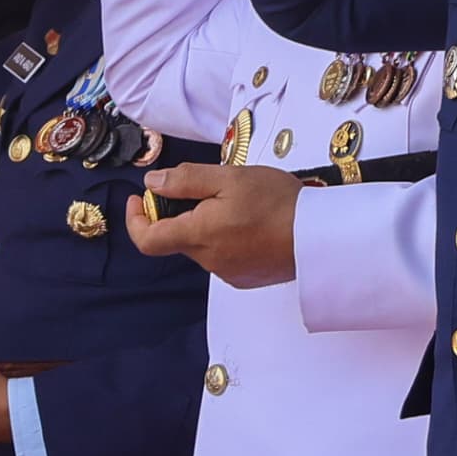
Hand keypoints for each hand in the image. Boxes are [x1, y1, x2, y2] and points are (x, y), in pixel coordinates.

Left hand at [128, 165, 300, 287]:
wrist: (322, 236)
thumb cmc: (278, 202)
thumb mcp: (231, 177)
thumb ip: (187, 179)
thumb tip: (152, 183)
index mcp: (198, 235)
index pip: (146, 239)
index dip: (135, 219)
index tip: (140, 199)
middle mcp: (207, 259)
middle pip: (178, 237)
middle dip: (183, 213)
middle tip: (210, 188)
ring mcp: (227, 272)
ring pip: (204, 246)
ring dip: (209, 226)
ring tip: (243, 204)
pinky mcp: (247, 278)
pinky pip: (225, 257)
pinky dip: (228, 239)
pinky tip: (255, 225)